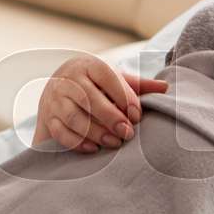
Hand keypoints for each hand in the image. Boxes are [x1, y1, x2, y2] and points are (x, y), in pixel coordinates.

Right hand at [33, 55, 167, 152]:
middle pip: (89, 98)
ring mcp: (55, 99)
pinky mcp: (47, 117)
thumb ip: (138, 85)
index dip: (124, 96)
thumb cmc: (94, 85)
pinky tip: (94, 148)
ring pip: (74, 117)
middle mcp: (68, 79)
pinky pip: (60, 131)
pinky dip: (78, 142)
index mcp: (89, 65)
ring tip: (114, 143)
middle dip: (111, 118)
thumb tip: (166, 87)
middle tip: (128, 133)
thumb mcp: (114, 80)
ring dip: (96, 132)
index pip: (107, 76)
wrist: (57, 89)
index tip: (137, 116)